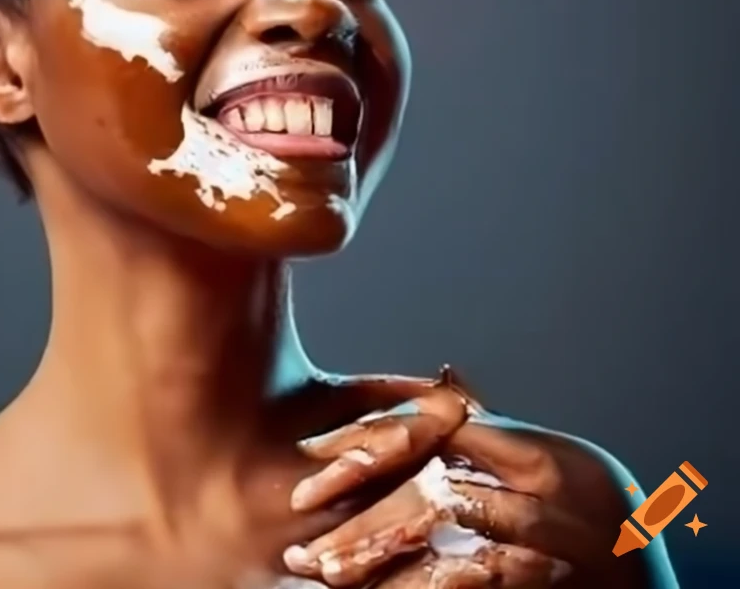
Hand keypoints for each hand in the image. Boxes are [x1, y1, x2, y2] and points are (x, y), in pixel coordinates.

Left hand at [282, 373, 637, 587]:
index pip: (430, 430)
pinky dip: (424, 586)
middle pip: (428, 491)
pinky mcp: (544, 577)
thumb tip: (445, 382)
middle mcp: (532, 486)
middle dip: (360, 513)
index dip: (368, 442)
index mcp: (524, 445)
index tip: (313, 456)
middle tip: (302, 533)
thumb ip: (490, 428)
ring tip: (324, 570)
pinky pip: (473, 580)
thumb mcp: (544, 454)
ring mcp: (541, 536)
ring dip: (376, 553)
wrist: (647, 560)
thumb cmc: (588, 499)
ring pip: (442, 542)